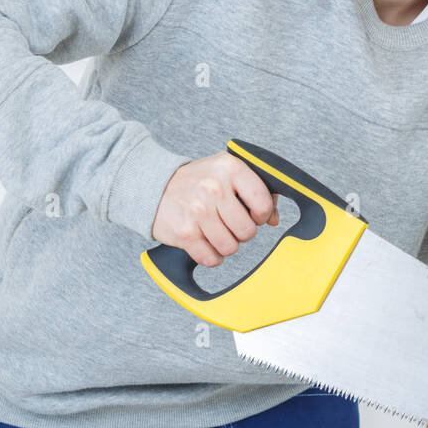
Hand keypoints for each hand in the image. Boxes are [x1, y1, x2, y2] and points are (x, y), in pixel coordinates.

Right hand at [151, 152, 279, 266]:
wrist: (153, 186)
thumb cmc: (198, 181)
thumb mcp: (228, 172)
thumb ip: (257, 190)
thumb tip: (274, 219)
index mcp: (231, 168)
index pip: (263, 203)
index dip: (262, 215)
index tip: (252, 214)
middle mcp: (214, 188)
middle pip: (248, 231)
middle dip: (242, 232)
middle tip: (230, 223)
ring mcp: (198, 211)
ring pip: (230, 247)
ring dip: (226, 245)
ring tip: (216, 231)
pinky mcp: (184, 232)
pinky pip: (211, 258)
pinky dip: (211, 256)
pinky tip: (205, 242)